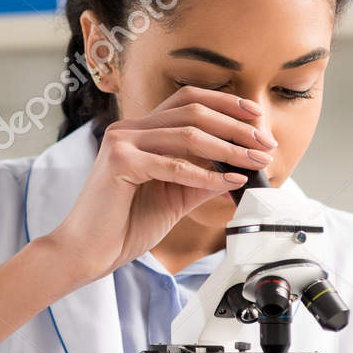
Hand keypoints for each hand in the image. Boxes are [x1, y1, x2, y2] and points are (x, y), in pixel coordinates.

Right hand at [44, 87, 274, 282]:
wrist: (87, 253)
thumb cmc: (123, 225)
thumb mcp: (174, 198)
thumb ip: (203, 181)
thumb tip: (241, 173)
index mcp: (139, 131)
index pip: (188, 100)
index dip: (226, 103)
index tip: (257, 116)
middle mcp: (129, 129)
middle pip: (193, 110)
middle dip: (236, 126)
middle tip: (265, 143)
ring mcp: (121, 142)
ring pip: (188, 133)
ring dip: (229, 148)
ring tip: (254, 162)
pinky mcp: (119, 163)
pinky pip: (174, 165)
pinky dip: (206, 175)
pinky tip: (229, 182)